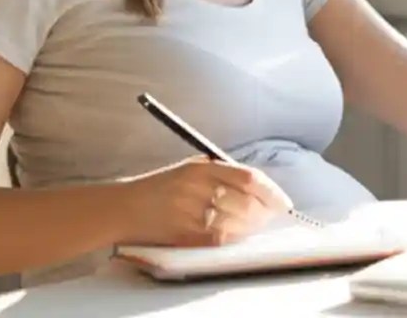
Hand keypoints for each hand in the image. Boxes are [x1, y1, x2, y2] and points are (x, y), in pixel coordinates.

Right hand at [116, 156, 293, 246]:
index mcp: (201, 167)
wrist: (123, 207)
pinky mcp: (183, 234)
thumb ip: (222, 172)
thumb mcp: (190, 168)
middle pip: (246, 203)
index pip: (248, 178)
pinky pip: (219, 239)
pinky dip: (235, 237)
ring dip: (253, 226)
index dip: (271, 191)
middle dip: (266, 212)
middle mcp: (197, 188)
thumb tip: (260, 187)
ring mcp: (190, 213)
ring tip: (257, 224)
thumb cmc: (160, 187)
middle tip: (272, 215)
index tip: (283, 201)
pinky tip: (238, 233)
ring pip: (236, 223)